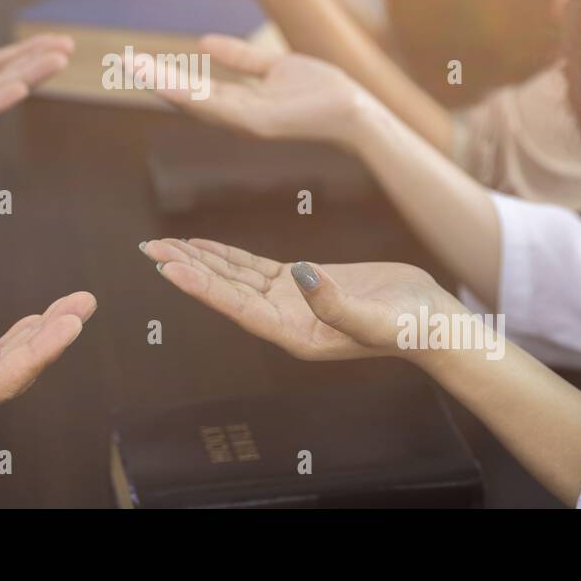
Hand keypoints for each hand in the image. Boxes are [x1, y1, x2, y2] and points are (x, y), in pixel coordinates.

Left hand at [139, 238, 447, 361]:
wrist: (432, 322)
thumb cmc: (408, 327)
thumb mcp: (373, 317)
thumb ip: (333, 301)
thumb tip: (300, 274)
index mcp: (295, 335)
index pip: (237, 307)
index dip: (202, 286)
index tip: (170, 268)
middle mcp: (284, 321)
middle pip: (225, 290)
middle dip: (187, 269)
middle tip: (148, 250)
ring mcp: (291, 301)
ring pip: (235, 276)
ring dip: (200, 259)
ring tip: (163, 245)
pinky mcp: (303, 281)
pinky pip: (255, 267)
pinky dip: (228, 255)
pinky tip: (203, 245)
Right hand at [153, 33, 374, 147]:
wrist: (355, 109)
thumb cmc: (321, 90)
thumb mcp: (274, 67)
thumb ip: (240, 58)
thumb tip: (202, 43)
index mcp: (239, 103)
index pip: (196, 89)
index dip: (166, 76)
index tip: (136, 63)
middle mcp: (237, 116)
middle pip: (190, 97)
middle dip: (156, 80)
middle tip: (123, 65)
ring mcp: (246, 123)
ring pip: (198, 102)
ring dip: (165, 86)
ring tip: (136, 70)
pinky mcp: (259, 123)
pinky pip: (220, 107)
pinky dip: (192, 96)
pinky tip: (171, 85)